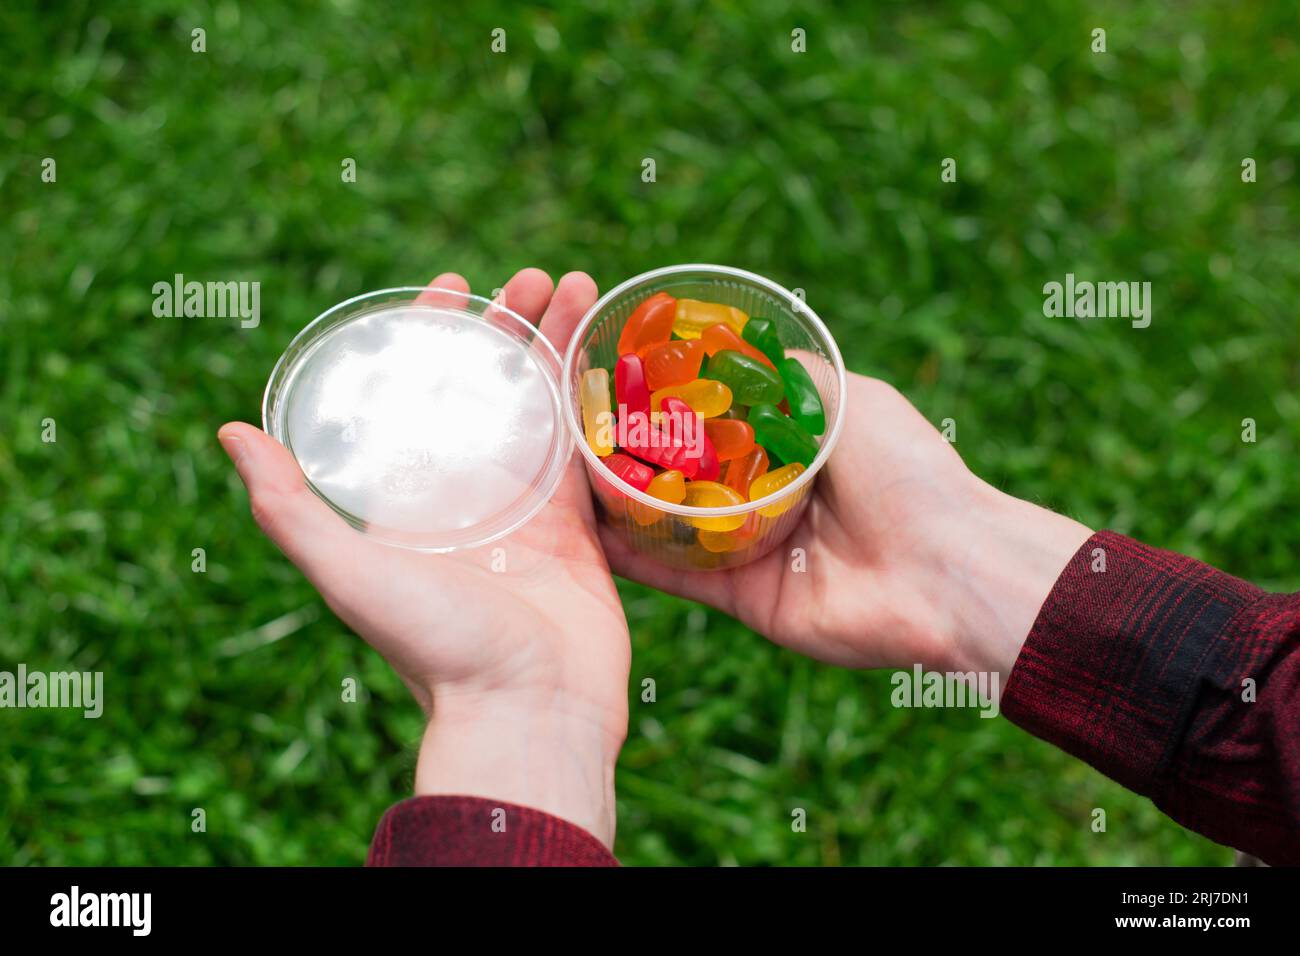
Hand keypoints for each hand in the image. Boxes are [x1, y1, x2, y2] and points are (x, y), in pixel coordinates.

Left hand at [219, 269, 628, 846]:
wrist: (526, 713)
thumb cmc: (435, 647)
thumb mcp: (349, 574)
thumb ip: (290, 507)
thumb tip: (231, 432)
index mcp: (411, 497)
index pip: (421, 394)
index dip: (435, 335)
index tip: (455, 284)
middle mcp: (468, 494)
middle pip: (490, 388)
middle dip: (510, 326)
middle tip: (535, 278)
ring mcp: (529, 509)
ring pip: (544, 407)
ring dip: (559, 346)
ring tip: (581, 288)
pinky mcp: (580, 529)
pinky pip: (587, 448)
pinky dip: (596, 400)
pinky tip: (610, 353)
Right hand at [600, 372, 1092, 683]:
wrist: (943, 570)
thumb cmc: (906, 472)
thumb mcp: (849, 398)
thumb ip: (791, 377)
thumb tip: (737, 343)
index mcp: (793, 450)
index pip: (715, 422)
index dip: (669, 403)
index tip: (615, 378)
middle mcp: (768, 498)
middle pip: (686, 474)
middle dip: (634, 455)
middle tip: (571, 430)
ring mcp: (754, 550)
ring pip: (673, 524)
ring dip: (622, 506)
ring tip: (562, 478)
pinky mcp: (745, 598)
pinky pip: (680, 576)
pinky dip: (636, 558)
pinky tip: (587, 535)